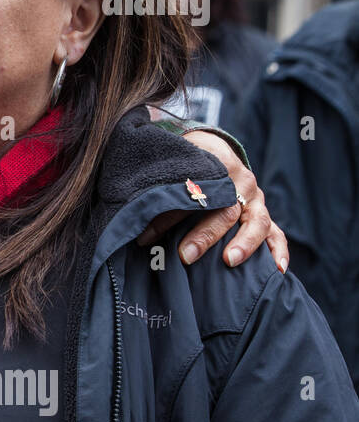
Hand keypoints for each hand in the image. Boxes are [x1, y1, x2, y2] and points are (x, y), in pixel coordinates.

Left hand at [137, 130, 289, 270]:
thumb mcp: (176, 171)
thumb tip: (142, 235)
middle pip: (226, 210)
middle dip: (205, 235)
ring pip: (257, 221)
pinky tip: (277, 270)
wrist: (213, 150)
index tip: (150, 236)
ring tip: (230, 261)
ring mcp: (257, 200)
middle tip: (185, 255)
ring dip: (244, 243)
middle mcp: (241, 184)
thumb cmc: (189, 167)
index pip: (195, 194)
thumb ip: (162, 196)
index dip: (171, 216)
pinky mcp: (264, 216)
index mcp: (217, 168)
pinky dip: (278, 251)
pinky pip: (277, 234)